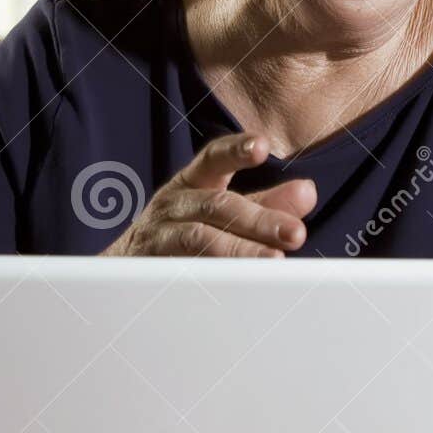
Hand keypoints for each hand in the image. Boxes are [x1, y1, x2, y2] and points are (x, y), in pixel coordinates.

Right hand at [104, 132, 316, 258]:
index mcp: (193, 182)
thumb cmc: (183, 230)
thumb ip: (266, 203)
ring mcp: (159, 235)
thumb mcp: (223, 210)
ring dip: (239, 250)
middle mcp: (175, 203)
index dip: (236, 150)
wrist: (124, 266)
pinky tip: (238, 286)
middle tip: (295, 233)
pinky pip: (182, 272)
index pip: (214, 158)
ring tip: (273, 260)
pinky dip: (211, 278)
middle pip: (218, 205)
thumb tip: (307, 192)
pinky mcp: (152, 268)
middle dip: (259, 219)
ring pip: (200, 239)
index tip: (260, 146)